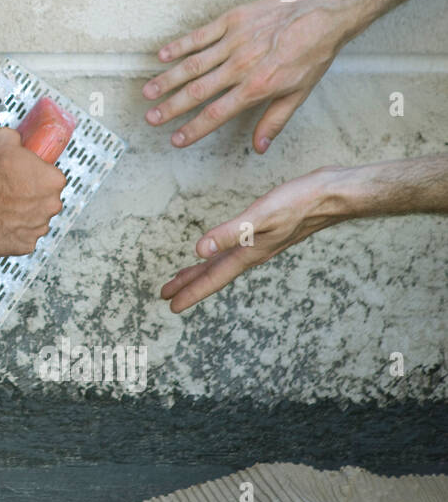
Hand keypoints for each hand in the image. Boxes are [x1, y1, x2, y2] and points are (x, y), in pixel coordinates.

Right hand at [0, 127, 67, 256]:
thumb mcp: (4, 139)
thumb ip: (17, 142)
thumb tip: (16, 141)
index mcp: (53, 180)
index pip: (51, 180)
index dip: (34, 179)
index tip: (21, 179)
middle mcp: (51, 205)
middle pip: (45, 203)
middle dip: (30, 200)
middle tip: (8, 195)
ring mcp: (38, 228)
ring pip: (33, 223)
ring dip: (20, 219)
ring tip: (0, 212)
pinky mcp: (23, 246)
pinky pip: (21, 242)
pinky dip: (11, 237)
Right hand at [143, 0, 356, 151]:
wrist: (324, 13)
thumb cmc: (313, 54)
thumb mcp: (299, 93)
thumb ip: (274, 121)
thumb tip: (258, 147)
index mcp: (256, 87)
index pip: (216, 114)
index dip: (193, 129)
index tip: (176, 139)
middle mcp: (240, 67)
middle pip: (197, 92)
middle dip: (170, 108)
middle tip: (151, 118)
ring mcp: (234, 42)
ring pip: (192, 65)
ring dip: (167, 80)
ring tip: (148, 92)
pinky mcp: (232, 21)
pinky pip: (200, 36)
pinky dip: (180, 46)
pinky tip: (162, 56)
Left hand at [160, 167, 349, 312]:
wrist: (334, 196)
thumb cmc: (299, 203)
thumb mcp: (260, 217)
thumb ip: (230, 234)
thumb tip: (198, 251)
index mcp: (248, 253)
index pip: (213, 278)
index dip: (190, 292)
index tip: (170, 306)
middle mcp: (252, 252)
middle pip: (214, 273)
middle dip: (190, 285)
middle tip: (167, 296)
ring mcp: (260, 243)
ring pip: (223, 262)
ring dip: (202, 271)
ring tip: (184, 277)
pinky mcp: (266, 231)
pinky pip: (235, 250)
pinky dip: (219, 255)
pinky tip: (219, 251)